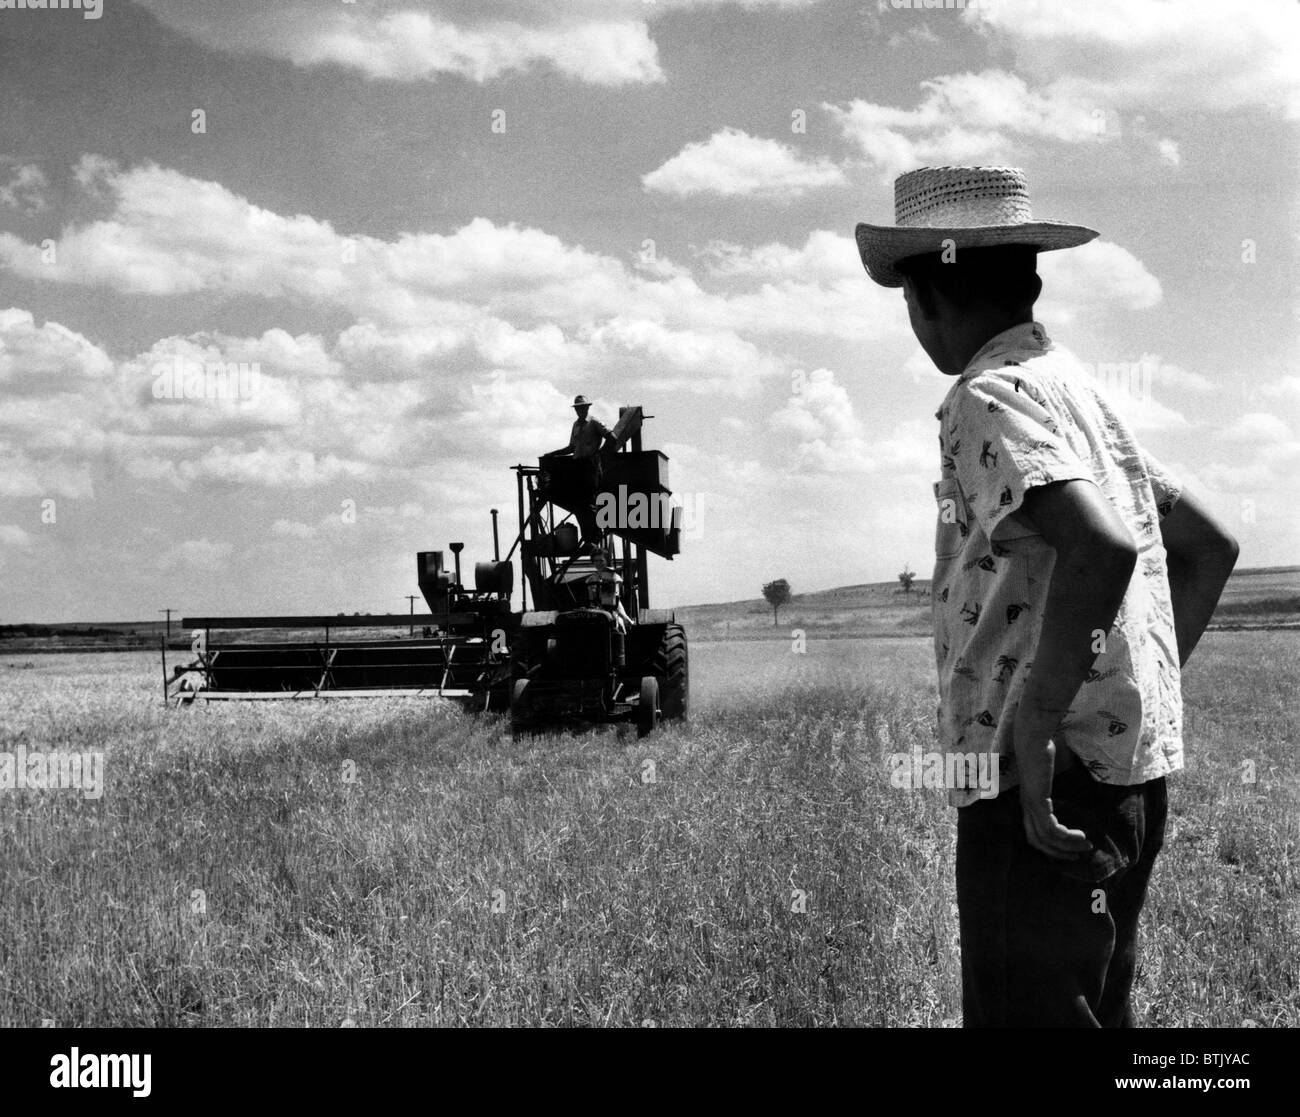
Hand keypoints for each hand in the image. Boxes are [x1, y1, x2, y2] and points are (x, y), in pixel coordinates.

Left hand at [1012, 705, 1092, 860]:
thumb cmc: (1045, 746)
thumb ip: (1065, 777)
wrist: (1034, 734)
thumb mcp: (1058, 767)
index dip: (1050, 843)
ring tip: (1086, 846)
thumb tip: (1085, 776)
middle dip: (1057, 852)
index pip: (1033, 830)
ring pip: (1046, 838)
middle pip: (1036, 840)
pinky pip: (1051, 829)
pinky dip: (1066, 837)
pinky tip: (1081, 835)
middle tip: (1078, 855)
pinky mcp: (1037, 801)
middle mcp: (1026, 805)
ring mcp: (1030, 804)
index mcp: (1028, 799)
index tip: (1070, 846)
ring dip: (1067, 846)